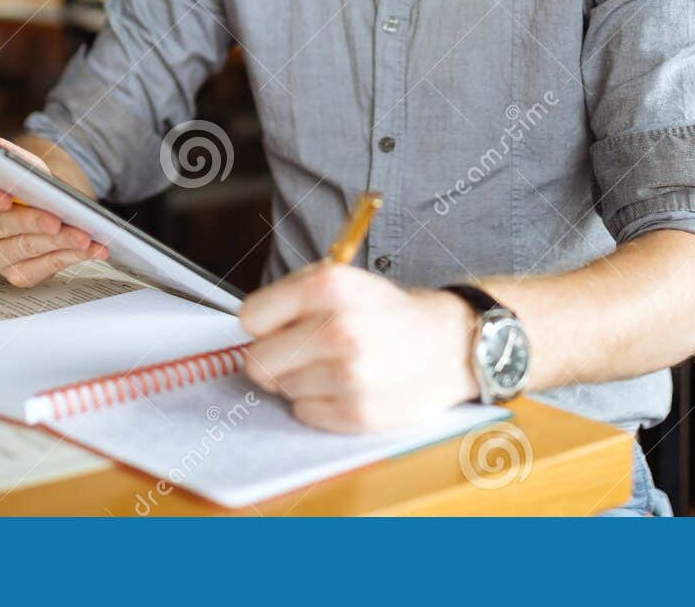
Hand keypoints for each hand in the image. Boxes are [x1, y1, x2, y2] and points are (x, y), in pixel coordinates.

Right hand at [0, 136, 107, 286]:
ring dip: (58, 242)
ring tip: (84, 235)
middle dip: (30, 223)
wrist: (36, 195)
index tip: (7, 198)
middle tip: (56, 220)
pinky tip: (89, 249)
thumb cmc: (20, 177)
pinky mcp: (13, 273)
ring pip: (23, 250)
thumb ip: (9, 157)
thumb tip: (17, 165)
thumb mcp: (14, 158)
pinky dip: (69, 257)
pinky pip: (41, 269)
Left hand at [239, 263, 477, 432]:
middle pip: (256, 362)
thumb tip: (246, 333)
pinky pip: (305, 414)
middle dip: (275, 358)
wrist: (448, 344)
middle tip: (304, 351)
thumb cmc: (387, 312)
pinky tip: (350, 387)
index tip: (281, 325)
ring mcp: (350, 375)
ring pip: (282, 390)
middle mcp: (338, 329)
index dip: (264, 323)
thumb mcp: (343, 280)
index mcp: (329, 286)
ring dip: (302, 380)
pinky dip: (321, 404)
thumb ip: (292, 298)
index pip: (251, 317)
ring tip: (340, 365)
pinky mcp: (359, 414)